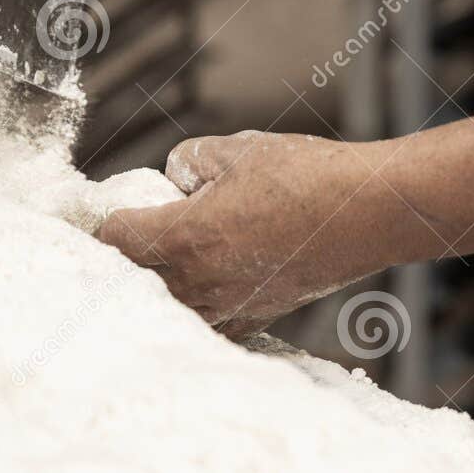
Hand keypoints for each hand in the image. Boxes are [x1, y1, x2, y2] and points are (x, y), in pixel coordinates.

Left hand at [96, 131, 400, 337]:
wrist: (369, 214)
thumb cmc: (309, 178)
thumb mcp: (238, 148)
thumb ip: (189, 159)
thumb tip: (174, 177)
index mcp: (185, 237)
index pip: (114, 239)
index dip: (103, 221)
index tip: (109, 211)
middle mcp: (200, 281)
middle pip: (132, 283)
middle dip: (124, 260)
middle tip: (131, 238)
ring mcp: (230, 305)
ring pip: (169, 310)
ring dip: (159, 289)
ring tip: (163, 266)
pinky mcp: (258, 316)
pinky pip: (210, 324)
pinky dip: (199, 309)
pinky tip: (206, 289)